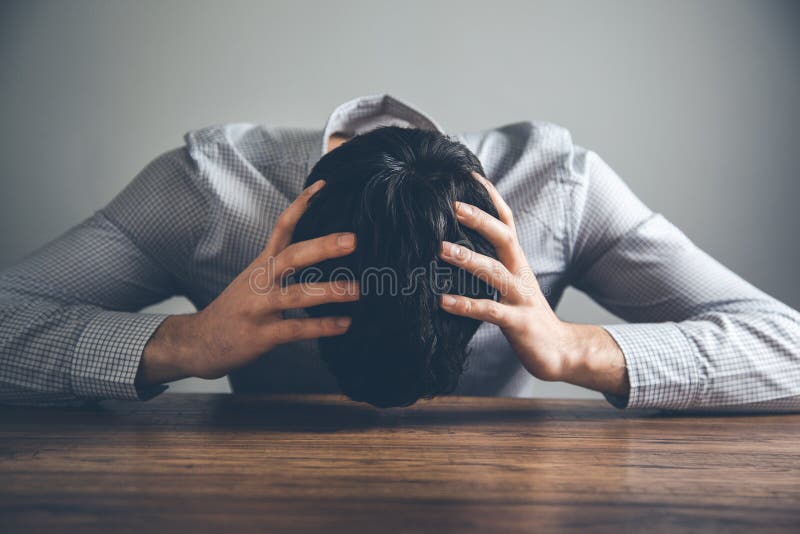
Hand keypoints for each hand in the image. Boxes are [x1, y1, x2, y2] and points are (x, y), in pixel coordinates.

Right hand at [137, 179, 358, 384]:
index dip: (301, 205)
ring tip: (358, 289)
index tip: (323, 186)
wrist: (198, 342)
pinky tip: (344, 325)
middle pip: (292, 256)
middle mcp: (260, 280)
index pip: (281, 227)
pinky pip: (295, 329)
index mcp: (261, 264)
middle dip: (323, 246)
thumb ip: (281, 267)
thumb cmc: (235, 309)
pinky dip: (321, 326)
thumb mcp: (253, 280)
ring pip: (296, 293)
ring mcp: (259, 307)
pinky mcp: (261, 334)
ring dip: (329, 291)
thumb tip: (322, 252)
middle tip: (353, 240)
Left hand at [439, 173, 628, 395]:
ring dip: (467, 258)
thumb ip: (491, 264)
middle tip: (452, 205)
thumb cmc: (526, 315)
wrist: (559, 351)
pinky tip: (443, 301)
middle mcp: (520, 273)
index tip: (469, 176)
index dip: (491, 198)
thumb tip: (456, 244)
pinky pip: (489, 311)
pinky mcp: (517, 322)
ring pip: (495, 271)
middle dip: (480, 219)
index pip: (506, 221)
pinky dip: (465, 304)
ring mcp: (520, 297)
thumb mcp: (510, 283)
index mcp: (517, 261)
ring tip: (440, 249)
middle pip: (504, 237)